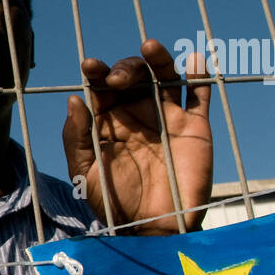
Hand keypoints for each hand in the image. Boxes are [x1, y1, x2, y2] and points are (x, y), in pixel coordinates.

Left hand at [62, 39, 212, 234]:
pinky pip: (200, 94)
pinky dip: (200, 74)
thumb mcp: (85, 172)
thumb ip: (75, 137)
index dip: (96, 73)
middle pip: (133, 76)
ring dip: (158, 58)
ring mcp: (168, 117)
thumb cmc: (113, 202)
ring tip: (149, 46)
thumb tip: (73, 99)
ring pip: (165, 76)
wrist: (152, 228)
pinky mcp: (196, 126)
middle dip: (124, 69)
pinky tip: (195, 59)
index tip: (89, 65)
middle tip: (116, 79)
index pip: (102, 88)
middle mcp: (138, 114)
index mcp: (109, 121)